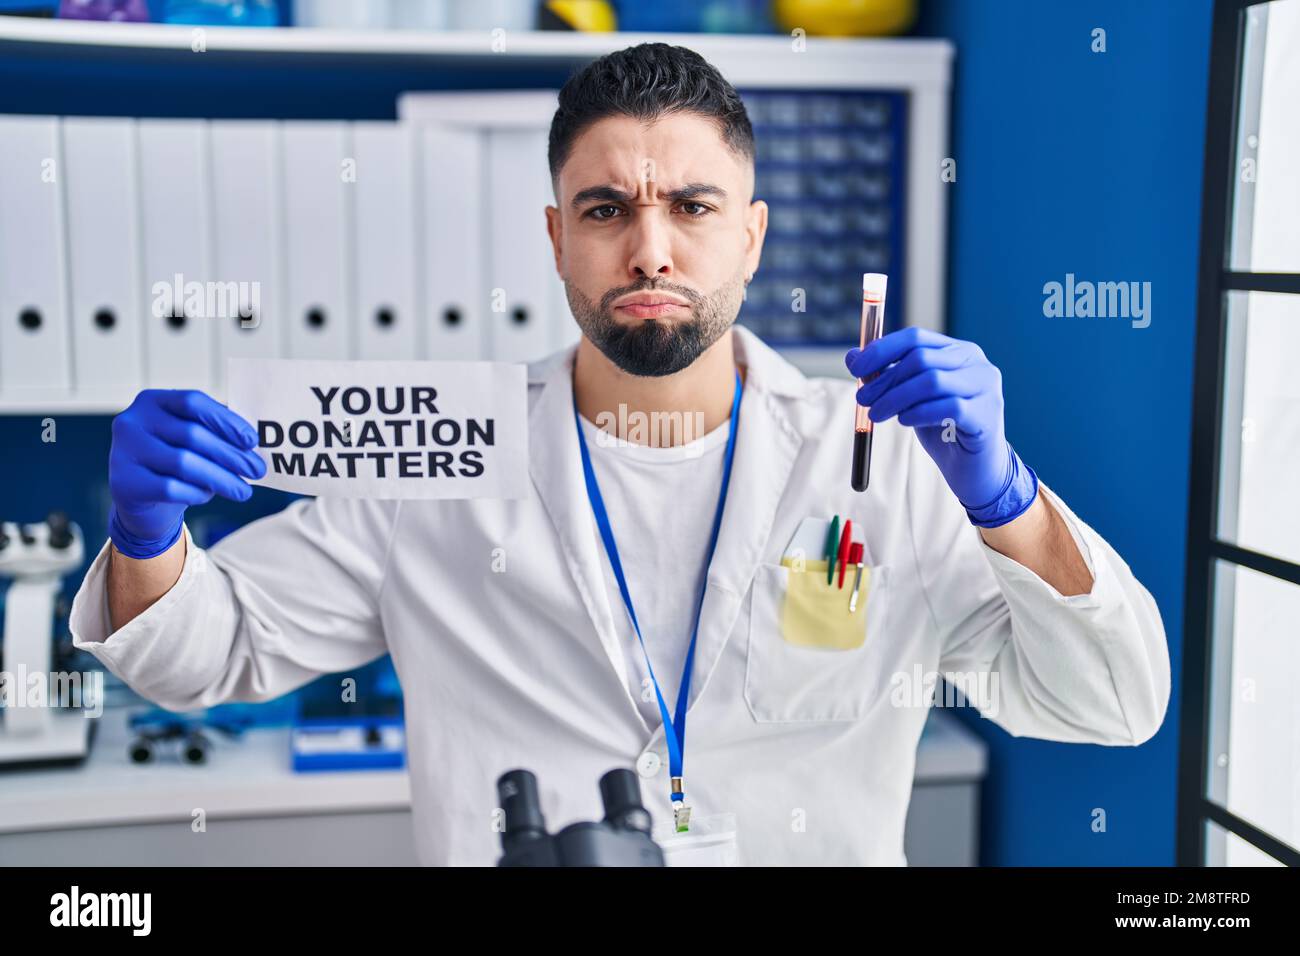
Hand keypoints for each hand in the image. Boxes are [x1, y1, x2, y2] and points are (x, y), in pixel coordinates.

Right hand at [108, 390, 265, 558]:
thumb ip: (213, 433)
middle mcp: (132, 421)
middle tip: (257, 470)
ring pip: (183, 463)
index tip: (252, 441)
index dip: (225, 420)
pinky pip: (170, 488)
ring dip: (221, 478)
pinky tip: (208, 495)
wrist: (138, 498)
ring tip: (244, 490)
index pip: (192, 402)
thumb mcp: (189, 440)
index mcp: (152, 401)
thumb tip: (251, 444)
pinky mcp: (124, 483)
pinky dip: (196, 492)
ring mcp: (123, 452)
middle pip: (192, 435)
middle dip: (231, 455)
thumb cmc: (172, 461)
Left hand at [846, 328, 1036, 526]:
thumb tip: (851, 357)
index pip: (915, 337)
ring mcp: (985, 387)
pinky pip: (948, 407)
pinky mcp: (986, 414)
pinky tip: (904, 421)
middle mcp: (975, 363)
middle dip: (885, 379)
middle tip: (862, 399)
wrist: (975, 469)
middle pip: (921, 358)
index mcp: (957, 351)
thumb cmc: (943, 429)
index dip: (882, 350)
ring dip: (896, 397)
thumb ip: (887, 376)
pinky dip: (918, 413)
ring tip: (876, 414)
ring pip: (932, 381)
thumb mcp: (910, 400)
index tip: (856, 368)